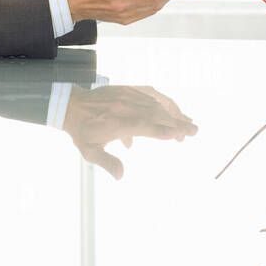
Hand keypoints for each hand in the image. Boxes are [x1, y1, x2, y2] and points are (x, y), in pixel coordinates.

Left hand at [62, 85, 197, 178]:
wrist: (71, 105)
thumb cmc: (82, 131)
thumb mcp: (90, 151)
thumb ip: (107, 162)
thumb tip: (120, 176)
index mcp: (117, 122)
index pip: (145, 127)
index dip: (163, 131)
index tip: (180, 135)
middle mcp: (125, 107)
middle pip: (156, 114)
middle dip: (177, 123)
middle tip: (194, 131)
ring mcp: (128, 95)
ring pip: (156, 104)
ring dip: (174, 114)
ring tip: (188, 124)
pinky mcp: (129, 89)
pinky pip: (151, 93)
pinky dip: (165, 101)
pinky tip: (173, 109)